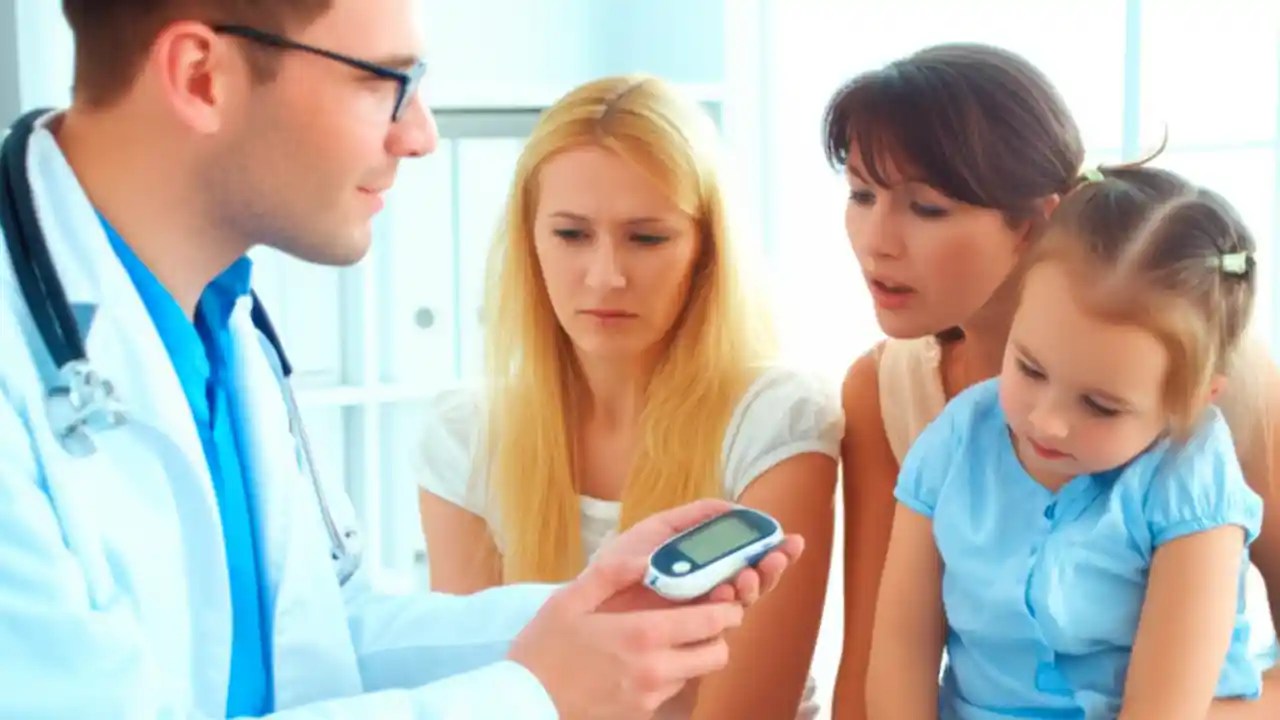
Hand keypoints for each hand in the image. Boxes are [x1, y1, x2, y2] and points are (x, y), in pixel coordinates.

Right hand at [508, 553, 744, 719]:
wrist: (522, 705)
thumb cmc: (543, 649)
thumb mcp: (570, 599)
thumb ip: (614, 573)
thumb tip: (650, 558)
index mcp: (642, 634)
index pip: (710, 622)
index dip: (725, 608)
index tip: (723, 598)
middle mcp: (655, 669)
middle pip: (716, 654)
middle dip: (716, 636)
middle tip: (700, 620)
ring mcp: (650, 698)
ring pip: (694, 674)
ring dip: (691, 656)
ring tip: (666, 640)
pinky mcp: (641, 716)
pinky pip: (670, 692)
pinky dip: (667, 676)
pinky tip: (640, 664)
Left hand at [596, 498, 805, 612]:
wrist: (587, 606)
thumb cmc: (616, 564)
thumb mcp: (654, 532)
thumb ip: (692, 518)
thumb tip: (729, 507)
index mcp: (701, 555)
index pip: (742, 546)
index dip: (765, 540)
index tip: (782, 535)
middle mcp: (707, 580)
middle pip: (751, 572)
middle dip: (770, 565)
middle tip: (777, 557)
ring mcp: (699, 607)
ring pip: (740, 597)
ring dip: (751, 585)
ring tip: (748, 577)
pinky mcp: (691, 630)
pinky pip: (718, 621)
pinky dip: (726, 607)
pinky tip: (726, 595)